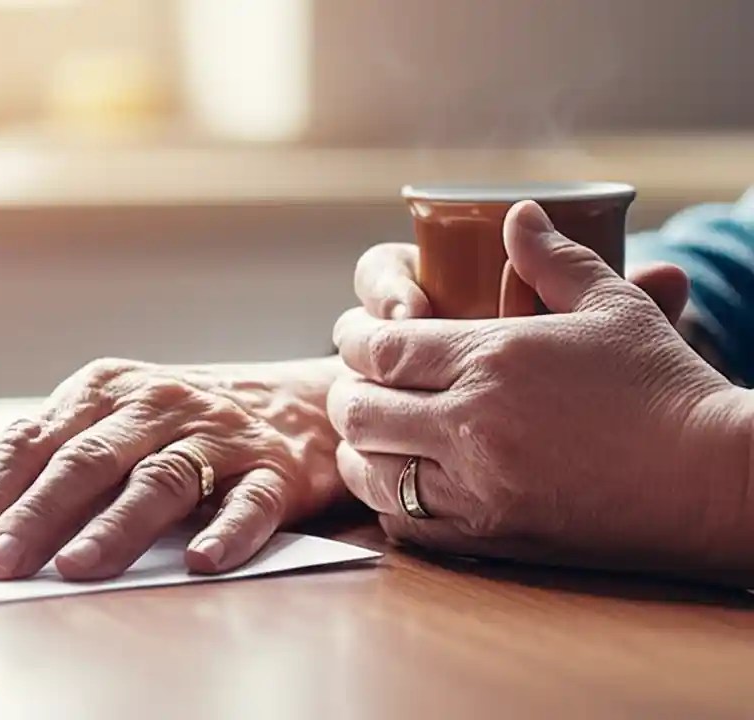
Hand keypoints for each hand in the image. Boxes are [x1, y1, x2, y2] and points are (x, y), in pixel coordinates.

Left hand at [0, 358, 348, 579]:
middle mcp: (158, 405)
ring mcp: (219, 435)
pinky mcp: (275, 469)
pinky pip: (250, 500)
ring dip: (115, 525)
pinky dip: (227, 530)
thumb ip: (36, 447)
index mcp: (107, 390)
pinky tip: (202, 560)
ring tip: (75, 566)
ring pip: (160, 479)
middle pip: (88, 460)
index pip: (37, 441)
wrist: (299, 402)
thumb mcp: (105, 421)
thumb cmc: (183, 422)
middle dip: (37, 513)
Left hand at [329, 201, 750, 580]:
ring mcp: (476, 485)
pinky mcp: (490, 535)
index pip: (380, 347)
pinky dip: (391, 503)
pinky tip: (402, 485)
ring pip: (371, 470)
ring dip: (361, 449)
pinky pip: (405, 523)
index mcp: (491, 357)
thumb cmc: (665, 385)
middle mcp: (470, 422)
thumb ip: (553, 258)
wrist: (711, 478)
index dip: (352, 339)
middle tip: (356, 387)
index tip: (352, 336)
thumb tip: (517, 214)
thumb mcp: (613, 306)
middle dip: (348, 393)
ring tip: (371, 436)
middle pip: (359, 408)